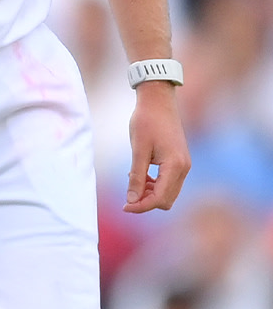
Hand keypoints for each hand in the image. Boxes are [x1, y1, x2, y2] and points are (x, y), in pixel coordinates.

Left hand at [126, 81, 189, 212]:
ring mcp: (184, 165)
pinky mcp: (179, 161)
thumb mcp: (138, 150)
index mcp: (175, 166)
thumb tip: (131, 200)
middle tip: (127, 196)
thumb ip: (136, 176)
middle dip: (147, 202)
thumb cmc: (146, 122)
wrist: (158, 101)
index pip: (159, 198)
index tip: (124, 207)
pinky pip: (169, 182)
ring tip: (133, 183)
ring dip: (150, 193)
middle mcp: (184, 168)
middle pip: (166, 199)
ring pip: (168, 192)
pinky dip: (155, 184)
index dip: (141, 206)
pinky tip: (139, 176)